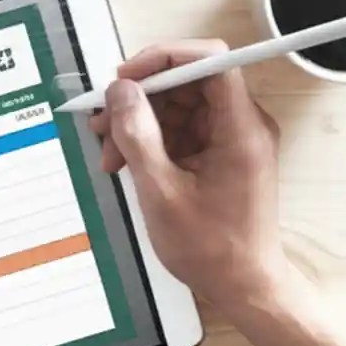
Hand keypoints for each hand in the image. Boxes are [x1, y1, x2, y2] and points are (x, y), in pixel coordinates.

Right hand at [89, 40, 284, 310]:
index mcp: (241, 129)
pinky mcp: (220, 150)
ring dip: (138, 121)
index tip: (127, 78)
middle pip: (187, 80)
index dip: (165, 58)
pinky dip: (150, 140)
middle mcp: (242, 124)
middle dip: (140, 97)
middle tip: (102, 121)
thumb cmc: (212, 250)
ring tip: (108, 152)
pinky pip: (180, 127)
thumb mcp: (162, 193)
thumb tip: (120, 91)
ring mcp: (231, 136)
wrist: (243, 286)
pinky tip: (125, 162)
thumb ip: (138, 136)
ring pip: (178, 103)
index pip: (209, 61)